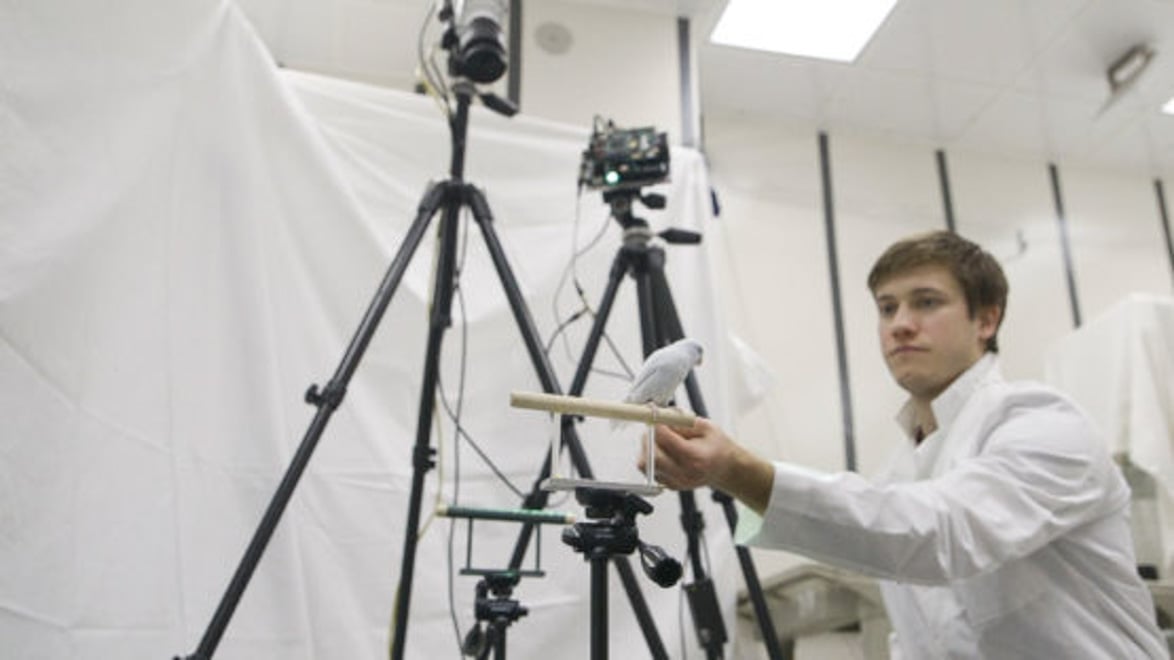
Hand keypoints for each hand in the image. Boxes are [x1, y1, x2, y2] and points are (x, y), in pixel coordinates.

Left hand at [638, 417, 773, 512]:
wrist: (725, 468)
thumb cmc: (717, 446)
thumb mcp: (706, 426)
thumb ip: (682, 420)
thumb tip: (660, 414)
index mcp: (695, 457)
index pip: (666, 439)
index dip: (657, 423)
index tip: (655, 414)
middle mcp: (684, 473)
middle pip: (652, 455)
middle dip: (649, 436)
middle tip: (655, 427)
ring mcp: (676, 482)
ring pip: (645, 464)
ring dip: (648, 447)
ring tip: (660, 439)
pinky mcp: (670, 485)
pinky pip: (649, 470)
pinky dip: (650, 457)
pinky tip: (663, 451)